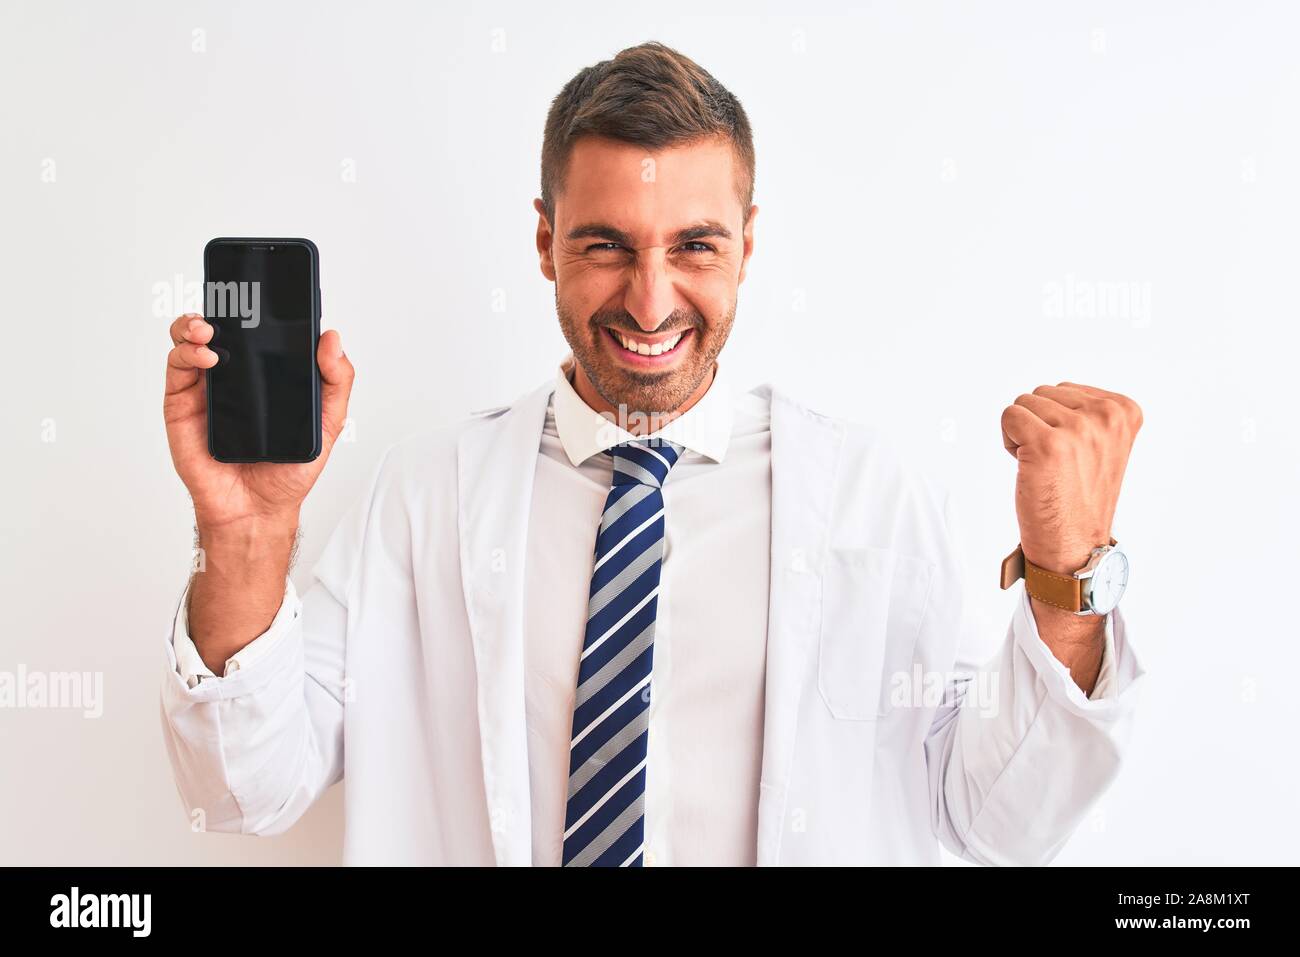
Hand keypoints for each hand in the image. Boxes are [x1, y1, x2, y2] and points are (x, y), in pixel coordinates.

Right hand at [163, 313, 354, 530]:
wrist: (256, 509)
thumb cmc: (289, 471)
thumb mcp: (327, 424)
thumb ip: (336, 382)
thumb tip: (332, 338)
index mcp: (267, 376)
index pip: (259, 331)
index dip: (257, 306)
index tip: (264, 287)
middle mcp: (235, 376)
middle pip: (219, 327)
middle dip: (220, 306)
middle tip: (230, 303)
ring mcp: (207, 388)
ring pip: (190, 340)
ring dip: (195, 324)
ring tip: (209, 330)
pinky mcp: (183, 405)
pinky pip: (177, 368)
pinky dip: (186, 353)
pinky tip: (206, 356)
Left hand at [1000, 382, 1141, 575]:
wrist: (1076, 545)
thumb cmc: (1080, 497)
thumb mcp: (1103, 443)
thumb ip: (1087, 411)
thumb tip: (1056, 391)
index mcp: (1124, 411)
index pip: (1063, 390)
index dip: (1056, 422)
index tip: (1074, 454)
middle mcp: (1106, 416)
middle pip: (1041, 394)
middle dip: (1038, 425)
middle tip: (1056, 464)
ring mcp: (1078, 429)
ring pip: (1023, 404)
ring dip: (1023, 435)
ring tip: (1046, 468)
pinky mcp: (1048, 445)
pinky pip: (1009, 417)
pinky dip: (1009, 442)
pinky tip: (1029, 468)